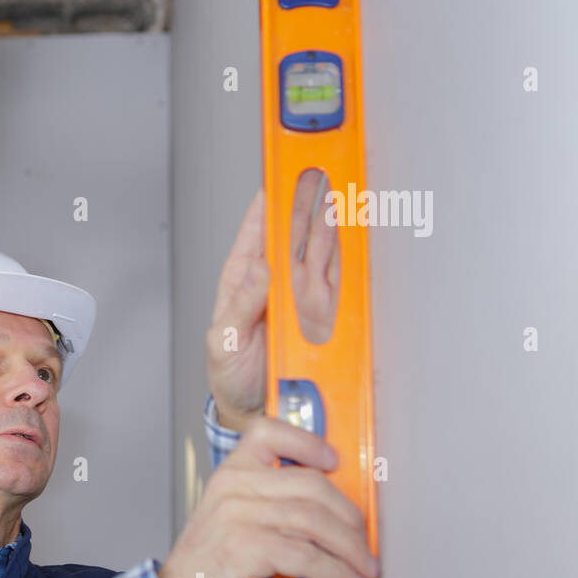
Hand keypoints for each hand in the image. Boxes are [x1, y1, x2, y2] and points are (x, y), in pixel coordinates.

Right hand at [156, 417, 376, 577]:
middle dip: (350, 517)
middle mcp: (234, 486)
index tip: (334, 461)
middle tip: (364, 542)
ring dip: (351, 550)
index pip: (268, 433)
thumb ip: (270, 503)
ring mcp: (239, 515)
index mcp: (231, 472)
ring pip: (315, 522)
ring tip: (365, 569)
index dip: (307, 442)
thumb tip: (332, 512)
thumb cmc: (210, 562)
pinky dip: (338, 573)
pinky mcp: (247, 548)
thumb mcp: (233, 517)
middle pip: (311, 486)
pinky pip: (308, 556)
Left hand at [205, 183, 340, 433]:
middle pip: (294, 230)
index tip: (279, 174)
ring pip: (320, 244)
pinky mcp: (325, 311)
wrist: (256, 410)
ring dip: (329, 215)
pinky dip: (348, 250)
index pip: (257, 231)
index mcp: (243, 279)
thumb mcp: (224, 342)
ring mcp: (302, 294)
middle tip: (317, 166)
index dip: (268, 201)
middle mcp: (276, 281)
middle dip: (305, 196)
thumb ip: (242, 306)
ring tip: (339, 183)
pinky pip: (339, 274)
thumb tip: (260, 270)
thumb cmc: (232, 376)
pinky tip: (354, 226)